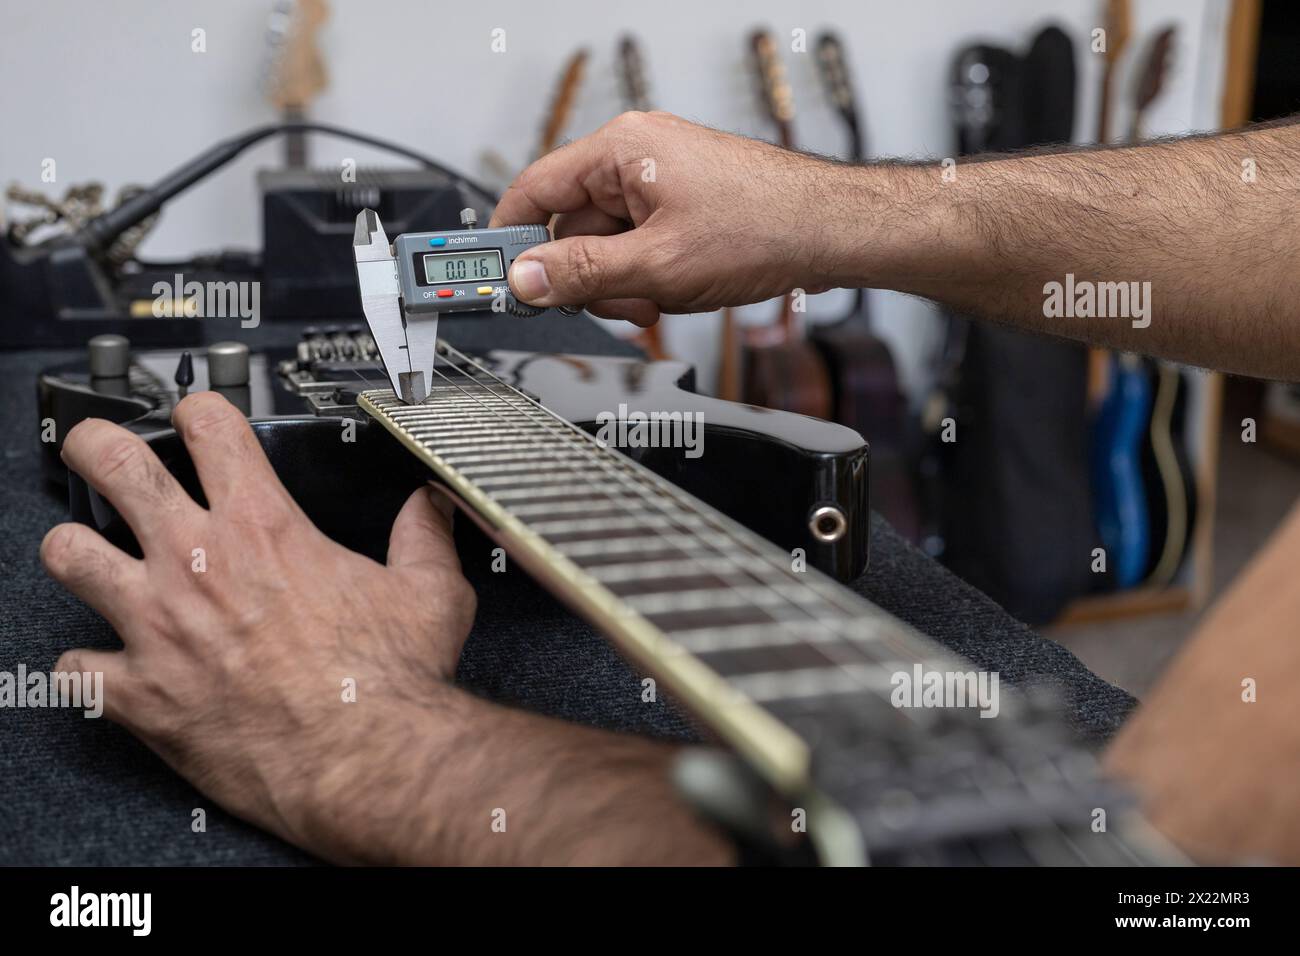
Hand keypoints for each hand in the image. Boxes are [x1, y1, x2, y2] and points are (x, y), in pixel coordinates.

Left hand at [41, 392, 733, 864]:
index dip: (197, 412)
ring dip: (77, 552)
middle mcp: (198, 562)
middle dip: (95, 448)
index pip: (208, 427)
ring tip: (89, 557)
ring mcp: (158, 624)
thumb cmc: (393, 680)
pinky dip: (87, 666)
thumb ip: (423, 540)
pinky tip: (105, 666)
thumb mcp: (430, 593)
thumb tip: (429, 510)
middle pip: (112, 466)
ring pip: (69, 555)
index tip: (195, 420)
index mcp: (264, 527)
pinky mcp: (139, 692)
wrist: (364, 758)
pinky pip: (75, 668)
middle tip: (98, 454)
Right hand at [490, 111, 841, 326]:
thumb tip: (527, 279)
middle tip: (625, 302)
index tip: (501, 278)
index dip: (512, 239)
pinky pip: (643, 244)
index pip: (534, 190)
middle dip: (594, 275)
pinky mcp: (684, 205)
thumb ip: (584, 274)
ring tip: (667, 295)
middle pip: (574, 226)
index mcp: (621, 150)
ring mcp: (663, 180)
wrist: (833, 231)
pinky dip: (653, 275)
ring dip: (627, 282)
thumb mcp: (657, 265)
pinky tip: (683, 288)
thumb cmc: (765, 227)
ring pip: (610, 243)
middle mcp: (638, 156)